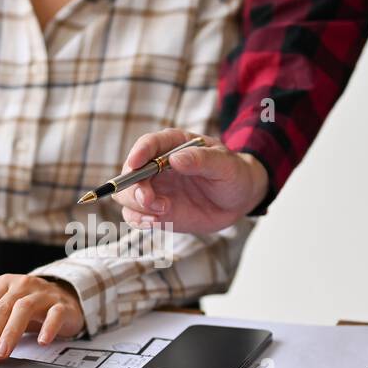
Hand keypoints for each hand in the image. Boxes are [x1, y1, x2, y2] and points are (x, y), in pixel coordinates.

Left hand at [0, 275, 84, 366]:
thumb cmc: (30, 307)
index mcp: (3, 285)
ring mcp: (43, 293)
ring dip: (11, 333)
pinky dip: (48, 328)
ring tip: (3, 353)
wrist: (65, 299)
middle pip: (1, 309)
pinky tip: (41, 341)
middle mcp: (22, 285)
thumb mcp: (4, 307)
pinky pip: (55, 314)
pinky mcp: (62, 305)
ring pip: (24, 310)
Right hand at [112, 129, 267, 233]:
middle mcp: (157, 166)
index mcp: (173, 145)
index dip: (139, 152)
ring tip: (159, 214)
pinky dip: (139, 220)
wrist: (239, 199)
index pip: (149, 144)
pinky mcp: (156, 211)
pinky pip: (136, 215)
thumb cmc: (233, 174)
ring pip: (128, 195)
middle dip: (134, 187)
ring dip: (136, 206)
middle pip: (130, 172)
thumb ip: (202, 160)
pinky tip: (154, 222)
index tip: (135, 163)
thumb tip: (176, 159)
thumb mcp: (225, 164)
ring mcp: (155, 189)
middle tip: (149, 200)